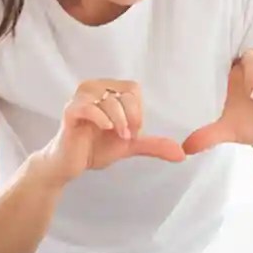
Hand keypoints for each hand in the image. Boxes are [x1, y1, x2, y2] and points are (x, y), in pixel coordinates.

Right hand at [35, 80, 185, 185]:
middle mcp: (93, 88)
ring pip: (110, 100)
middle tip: (126, 135)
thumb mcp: (131, 145)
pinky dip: (102, 119)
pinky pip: (88, 107)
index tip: (133, 131)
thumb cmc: (96, 148)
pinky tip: (106, 129)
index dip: (138, 111)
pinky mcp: (69, 111)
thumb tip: (182, 155)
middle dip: (132, 117)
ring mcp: (80, 98)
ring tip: (117, 136)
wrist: (70, 164)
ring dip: (120, 121)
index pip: (133, 89)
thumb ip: (154, 145)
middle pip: (125, 93)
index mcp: (108, 90)